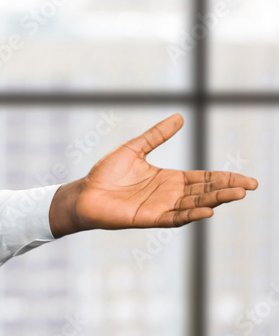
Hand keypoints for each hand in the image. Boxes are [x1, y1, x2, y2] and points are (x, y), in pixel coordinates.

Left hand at [49, 113, 258, 237]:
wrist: (85, 193)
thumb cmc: (107, 173)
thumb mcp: (134, 149)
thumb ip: (157, 135)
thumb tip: (180, 117)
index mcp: (169, 179)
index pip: (204, 178)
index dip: (225, 178)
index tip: (248, 180)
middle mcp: (170, 195)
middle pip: (205, 191)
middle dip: (227, 189)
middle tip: (249, 187)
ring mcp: (161, 208)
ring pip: (195, 204)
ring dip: (215, 200)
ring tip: (235, 194)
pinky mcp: (149, 218)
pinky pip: (175, 217)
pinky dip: (191, 214)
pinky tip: (207, 210)